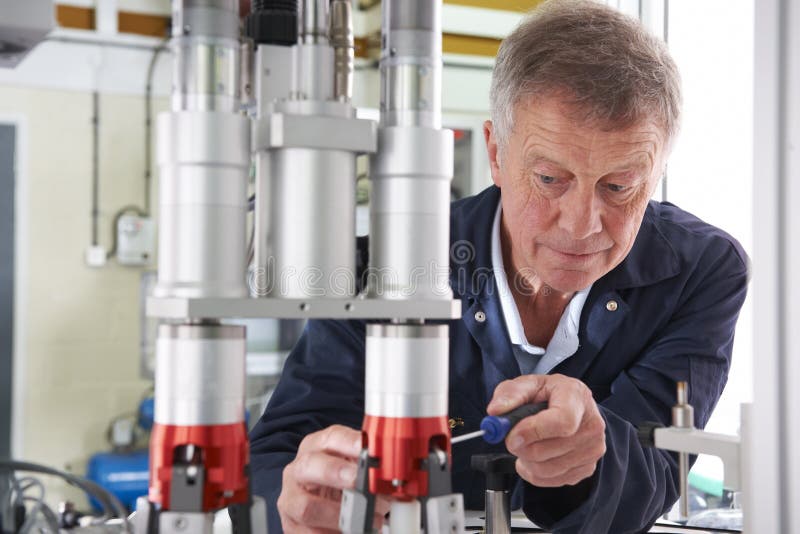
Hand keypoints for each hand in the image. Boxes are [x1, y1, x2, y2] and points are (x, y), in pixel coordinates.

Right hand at [278, 425, 389, 532]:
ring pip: (305, 506)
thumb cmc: (341, 484)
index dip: (350, 442)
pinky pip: (309, 533)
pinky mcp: (292, 526)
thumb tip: (391, 481)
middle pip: (310, 465)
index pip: (332, 438)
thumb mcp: (355, 470)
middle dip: (335, 471)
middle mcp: (300, 469)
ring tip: (363, 520)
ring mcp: (291, 498)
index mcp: (317, 447)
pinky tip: (350, 533)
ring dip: (337, 515)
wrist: (321, 508)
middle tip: (357, 479)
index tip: (367, 449)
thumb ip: (370, 471)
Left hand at [487, 374, 605, 486]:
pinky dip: (535, 472)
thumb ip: (509, 394)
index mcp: (576, 396)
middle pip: (551, 449)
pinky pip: (552, 480)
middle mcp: (591, 424)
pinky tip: (534, 457)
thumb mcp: (527, 385)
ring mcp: (593, 449)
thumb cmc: (548, 395)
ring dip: (526, 460)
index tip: (513, 434)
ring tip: (525, 444)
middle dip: (522, 446)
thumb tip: (495, 412)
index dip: (534, 431)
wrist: (569, 406)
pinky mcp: (588, 468)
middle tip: (512, 438)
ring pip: (548, 469)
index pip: (562, 421)